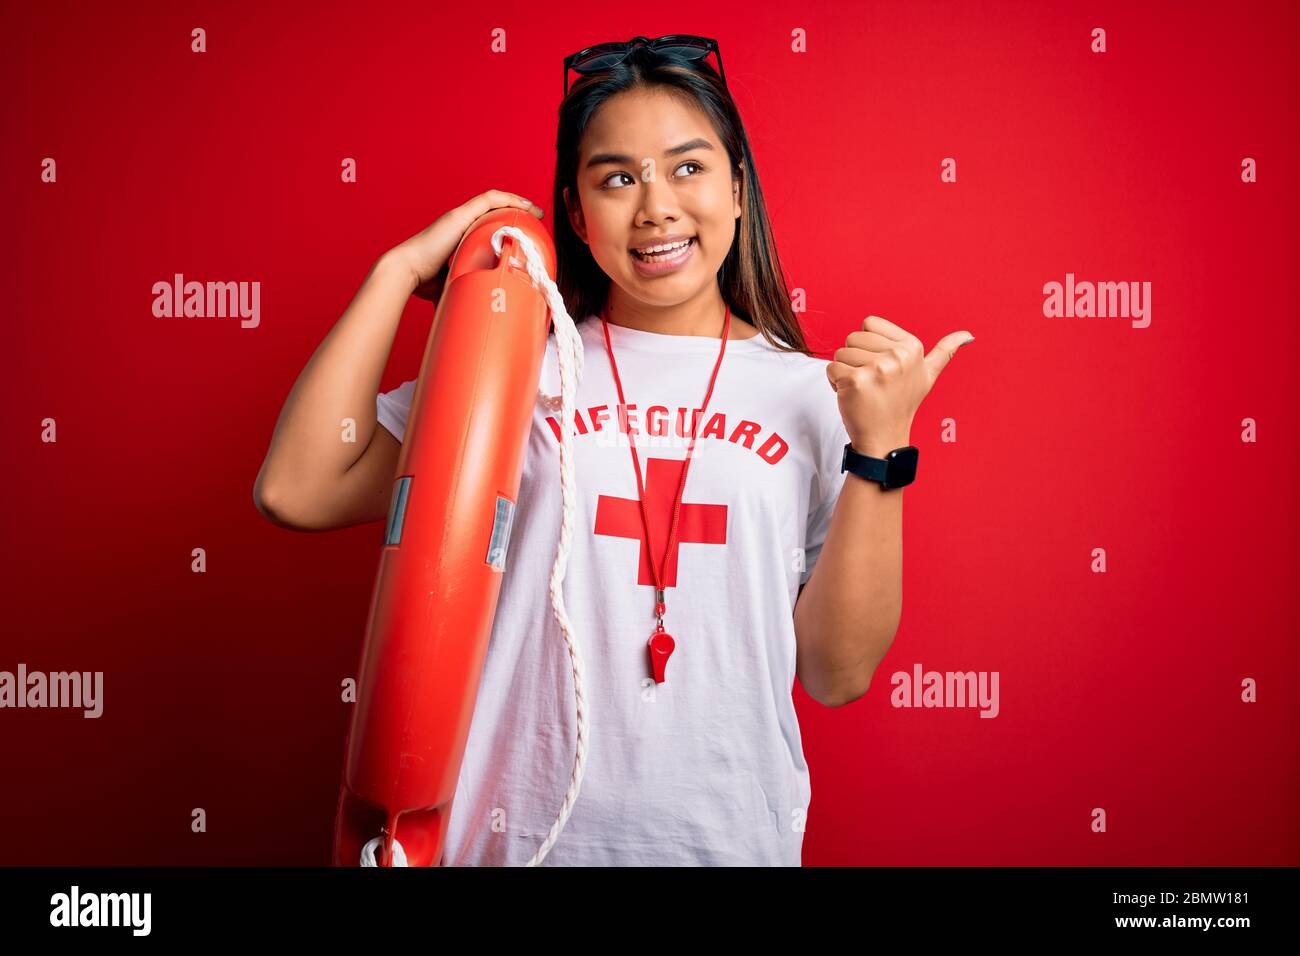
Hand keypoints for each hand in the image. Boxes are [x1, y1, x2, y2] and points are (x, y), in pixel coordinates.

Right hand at [387, 189, 543, 301]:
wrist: (406, 272)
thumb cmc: (422, 281)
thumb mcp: (452, 285)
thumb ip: (463, 292)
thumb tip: (470, 314)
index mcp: (458, 237)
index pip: (485, 225)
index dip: (505, 225)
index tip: (524, 233)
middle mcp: (459, 223)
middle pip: (492, 211)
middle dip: (515, 213)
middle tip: (536, 223)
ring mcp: (459, 217)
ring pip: (493, 202)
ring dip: (516, 203)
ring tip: (535, 211)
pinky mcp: (459, 216)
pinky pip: (488, 200)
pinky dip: (508, 199)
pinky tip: (524, 204)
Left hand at [826, 314, 973, 455]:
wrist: (885, 436)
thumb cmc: (902, 402)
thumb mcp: (928, 375)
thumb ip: (945, 351)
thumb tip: (968, 334)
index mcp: (912, 347)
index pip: (869, 323)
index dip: (869, 345)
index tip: (882, 366)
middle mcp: (898, 355)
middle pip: (852, 337)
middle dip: (855, 359)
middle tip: (872, 382)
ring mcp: (877, 368)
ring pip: (840, 353)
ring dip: (845, 372)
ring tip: (863, 390)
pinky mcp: (856, 381)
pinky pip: (831, 369)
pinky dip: (836, 383)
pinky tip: (852, 397)